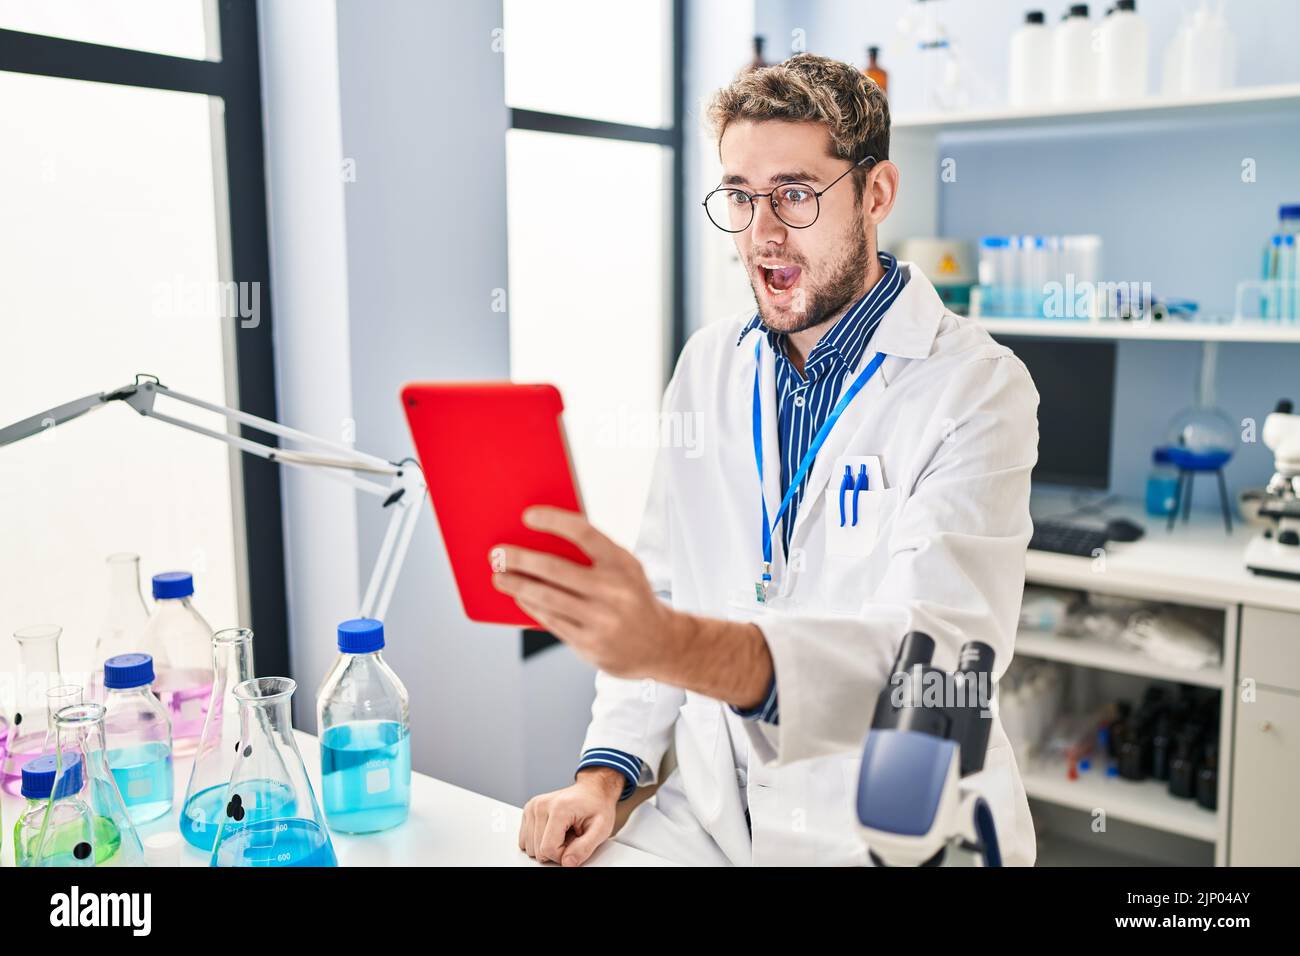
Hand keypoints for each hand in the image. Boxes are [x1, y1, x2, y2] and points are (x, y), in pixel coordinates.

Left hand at [490, 506, 679, 679]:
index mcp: (623, 564)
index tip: (529, 516)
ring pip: (547, 598)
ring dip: (517, 585)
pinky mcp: (590, 644)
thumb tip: (544, 540)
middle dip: (520, 559)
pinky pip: (551, 620)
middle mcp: (614, 591)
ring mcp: (601, 621)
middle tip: (498, 553)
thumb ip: (595, 554)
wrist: (661, 644)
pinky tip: (520, 596)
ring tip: (499, 576)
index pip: (585, 533)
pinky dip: (530, 605)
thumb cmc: (634, 598)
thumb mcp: (626, 569)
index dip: (554, 521)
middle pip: (555, 569)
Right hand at [519, 767, 623, 866]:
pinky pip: (525, 840)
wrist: (592, 791)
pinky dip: (539, 841)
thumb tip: (567, 863)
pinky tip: (553, 830)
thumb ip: (584, 848)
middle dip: (556, 850)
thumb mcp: (601, 829)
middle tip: (571, 836)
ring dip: (547, 845)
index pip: (549, 849)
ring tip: (563, 832)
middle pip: (538, 850)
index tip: (575, 845)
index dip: (563, 855)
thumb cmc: (597, 807)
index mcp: (559, 808)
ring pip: (530, 847)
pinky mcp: (528, 810)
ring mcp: (532, 807)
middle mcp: (541, 805)